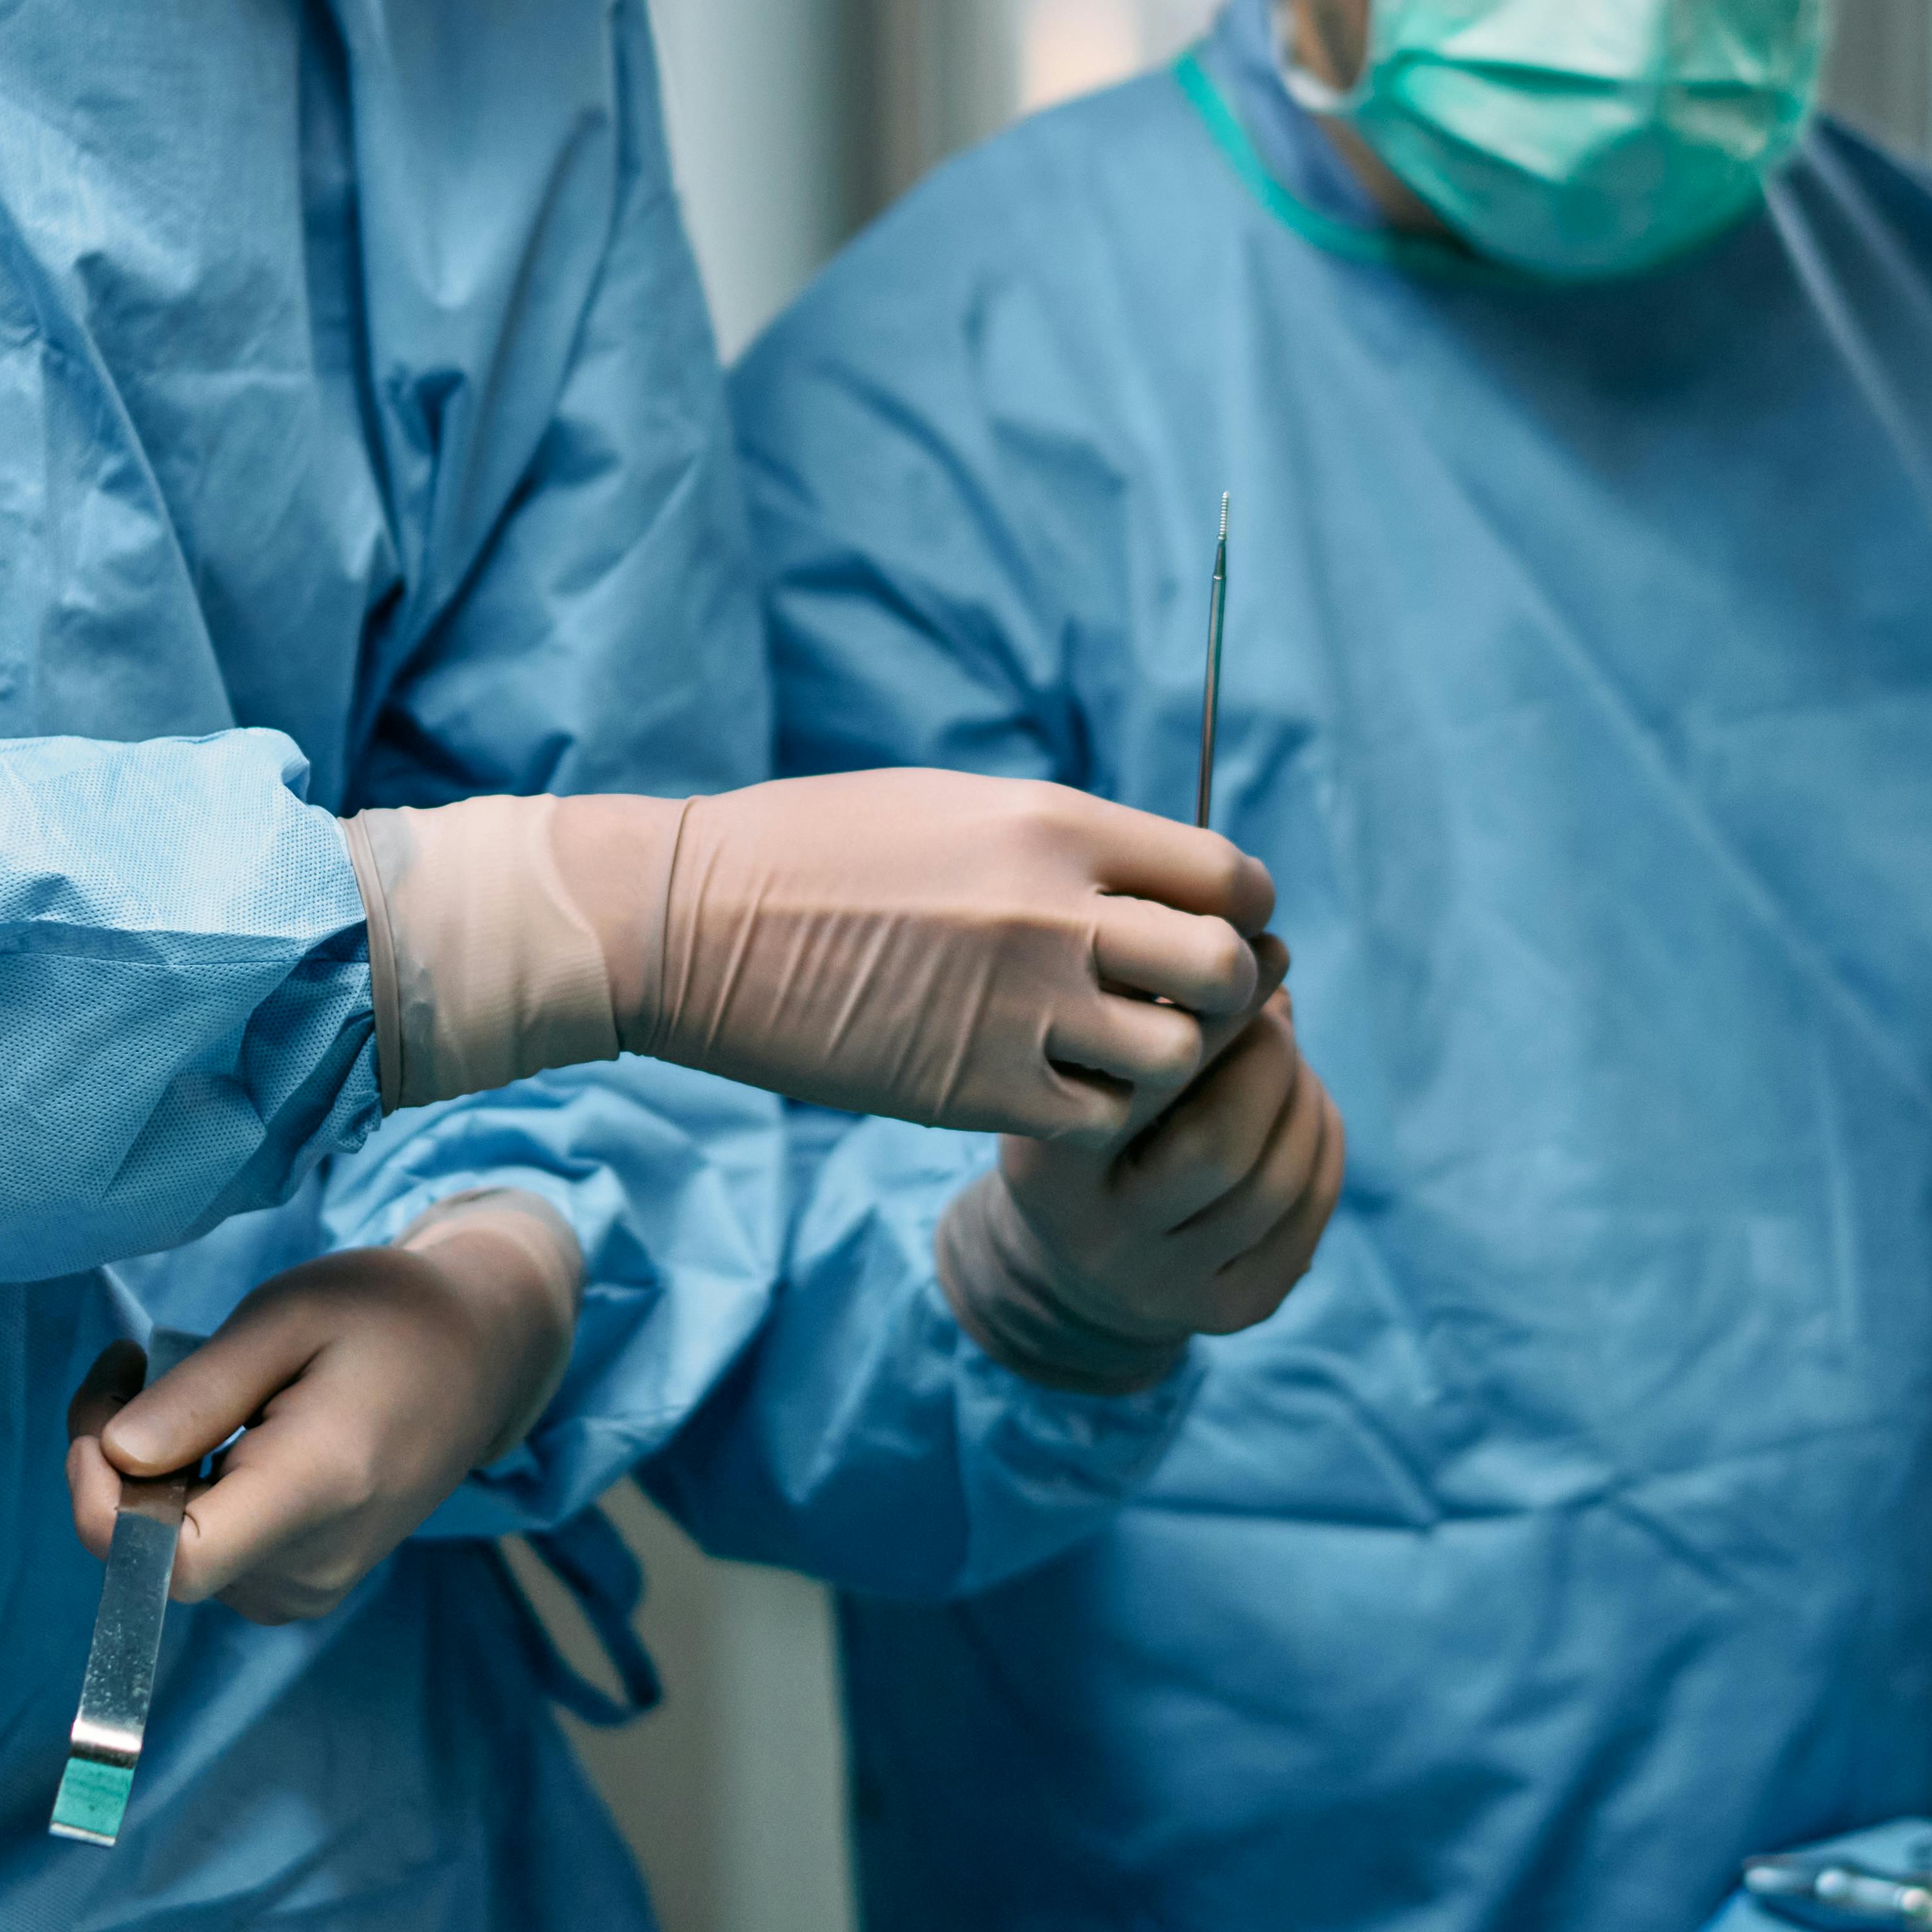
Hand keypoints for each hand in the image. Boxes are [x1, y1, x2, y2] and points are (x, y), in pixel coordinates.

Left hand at [64, 1201, 580, 1628]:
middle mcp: (314, 1562)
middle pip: (152, 1556)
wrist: (480, 1358)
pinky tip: (208, 1438)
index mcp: (318, 1487)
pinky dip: (178, 1501)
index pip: (171, 1562)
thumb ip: (199, 1393)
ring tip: (177, 1390)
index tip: (105, 1419)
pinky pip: (204, 1561)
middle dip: (110, 1467)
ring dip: (141, 1480)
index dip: (102, 1503)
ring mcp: (310, 1587)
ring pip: (167, 1560)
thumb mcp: (288, 1316)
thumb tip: (112, 1456)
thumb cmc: (387, 1318)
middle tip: (131, 1366)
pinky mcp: (303, 1588)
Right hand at [599, 771, 1277, 1139]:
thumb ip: (1070, 847)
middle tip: (1178, 1005)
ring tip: (1111, 1052)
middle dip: (1224, 996)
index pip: (1228, 878)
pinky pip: (1100, 1121)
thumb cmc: (816, 854)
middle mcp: (1055, 913)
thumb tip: (1163, 888)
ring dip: (1163, 1064)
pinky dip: (1096, 1115)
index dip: (1238, 914)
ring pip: (1176, 1059)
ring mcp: (1019, 1007)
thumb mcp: (960, 809)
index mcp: (1056, 825)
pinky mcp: (976, 1090)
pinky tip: (1053, 1091)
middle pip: (1227, 971)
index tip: (1204, 932)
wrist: (693, 926)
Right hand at [936, 996, 1346, 1387]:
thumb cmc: (1083, 1119)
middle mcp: (1101, 1242)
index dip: (1216, 1011)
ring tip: (1290, 1056)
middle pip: (1221, 1146)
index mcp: (1048, 1170)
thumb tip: (1265, 960)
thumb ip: (1154, 1012)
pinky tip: (1305, 1108)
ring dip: (1303, 1097)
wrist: (1071, 1259)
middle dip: (1269, 1059)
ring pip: (1277, 1183)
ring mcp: (1167, 1287)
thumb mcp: (1085, 1065)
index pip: (1145, 1084)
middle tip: (1275, 1011)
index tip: (1252, 952)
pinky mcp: (1229, 1310)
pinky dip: (1322, 1144)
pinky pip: (1307, 1219)